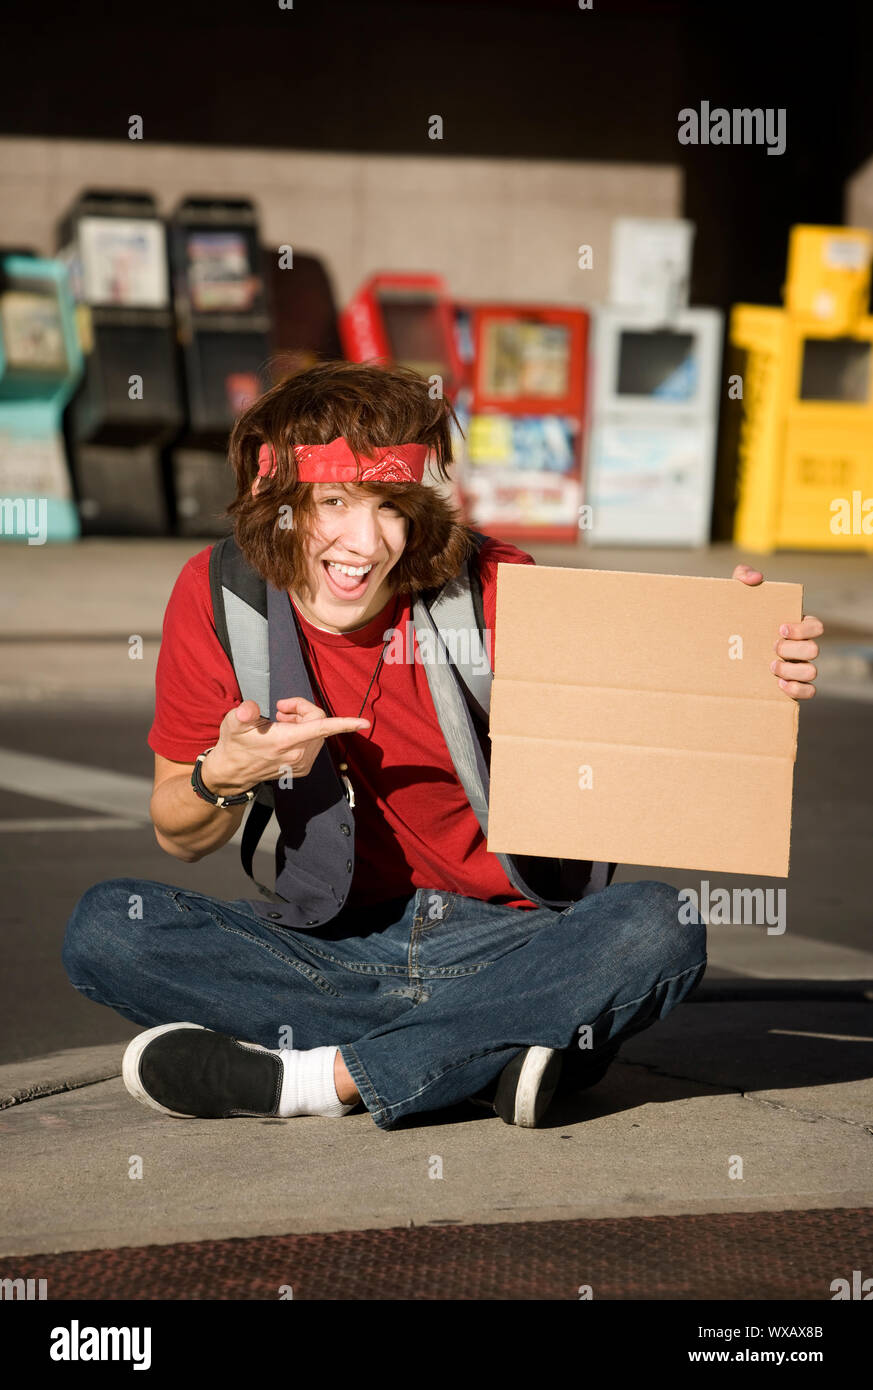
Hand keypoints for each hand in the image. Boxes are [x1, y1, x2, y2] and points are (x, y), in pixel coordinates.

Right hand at [205, 697, 368, 793]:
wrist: (232, 772)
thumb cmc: (235, 743)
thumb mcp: (233, 722)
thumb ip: (244, 713)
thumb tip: (249, 710)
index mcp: (286, 740)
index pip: (322, 728)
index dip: (345, 724)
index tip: (364, 723)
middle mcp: (298, 754)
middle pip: (319, 721)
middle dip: (303, 709)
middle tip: (282, 708)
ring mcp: (302, 763)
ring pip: (318, 732)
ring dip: (304, 721)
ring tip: (281, 721)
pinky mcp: (302, 768)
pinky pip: (314, 743)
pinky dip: (304, 733)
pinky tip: (285, 733)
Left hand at [732, 563, 823, 699]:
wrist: (720, 648)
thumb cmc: (735, 617)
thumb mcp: (735, 594)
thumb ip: (743, 575)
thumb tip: (756, 578)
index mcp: (795, 626)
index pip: (816, 626)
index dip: (803, 628)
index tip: (780, 628)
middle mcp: (800, 647)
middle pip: (814, 650)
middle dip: (794, 650)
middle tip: (772, 648)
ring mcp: (796, 667)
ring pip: (811, 671)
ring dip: (793, 670)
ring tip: (770, 667)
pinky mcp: (790, 685)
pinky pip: (808, 691)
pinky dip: (798, 689)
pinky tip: (779, 685)